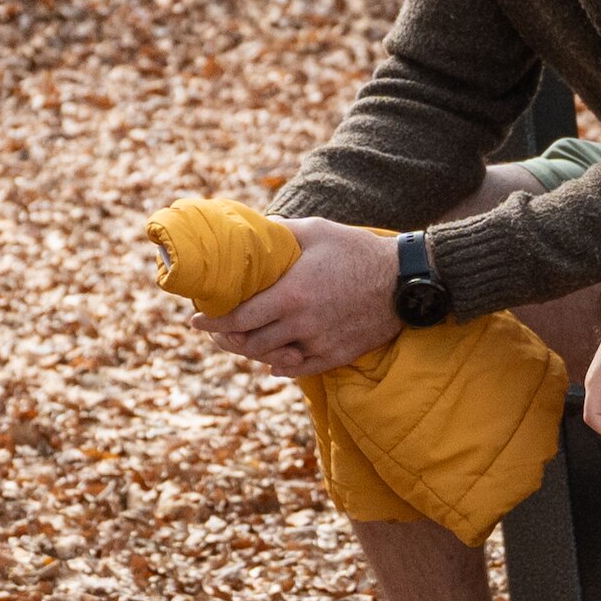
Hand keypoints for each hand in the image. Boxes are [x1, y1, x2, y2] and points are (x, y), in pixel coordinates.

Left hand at [210, 214, 403, 380]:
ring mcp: (319, 343)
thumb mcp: (317, 232)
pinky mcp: (337, 355)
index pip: (239, 317)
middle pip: (249, 343)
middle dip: (226, 340)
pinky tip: (272, 362)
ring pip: (271, 358)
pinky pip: (300, 370)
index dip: (212, 322)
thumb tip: (252, 230)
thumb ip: (280, 233)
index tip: (195, 321)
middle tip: (214, 332)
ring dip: (249, 353)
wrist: (405, 280)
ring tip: (238, 343)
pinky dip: (281, 367)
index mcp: (292, 295)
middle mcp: (301, 325)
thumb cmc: (358, 250)